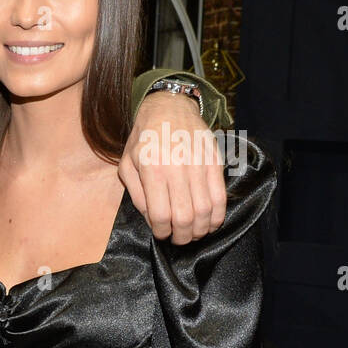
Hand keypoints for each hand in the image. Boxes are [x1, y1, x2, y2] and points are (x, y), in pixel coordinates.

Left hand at [121, 93, 226, 245]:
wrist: (169, 107)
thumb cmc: (143, 139)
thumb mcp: (127, 164)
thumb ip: (136, 193)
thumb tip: (151, 219)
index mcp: (152, 170)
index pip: (160, 214)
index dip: (162, 232)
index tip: (161, 234)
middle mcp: (177, 168)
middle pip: (185, 217)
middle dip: (182, 236)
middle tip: (178, 240)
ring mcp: (199, 164)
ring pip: (205, 210)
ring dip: (200, 229)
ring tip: (193, 234)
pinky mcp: (215, 162)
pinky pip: (221, 196)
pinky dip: (217, 215)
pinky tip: (210, 223)